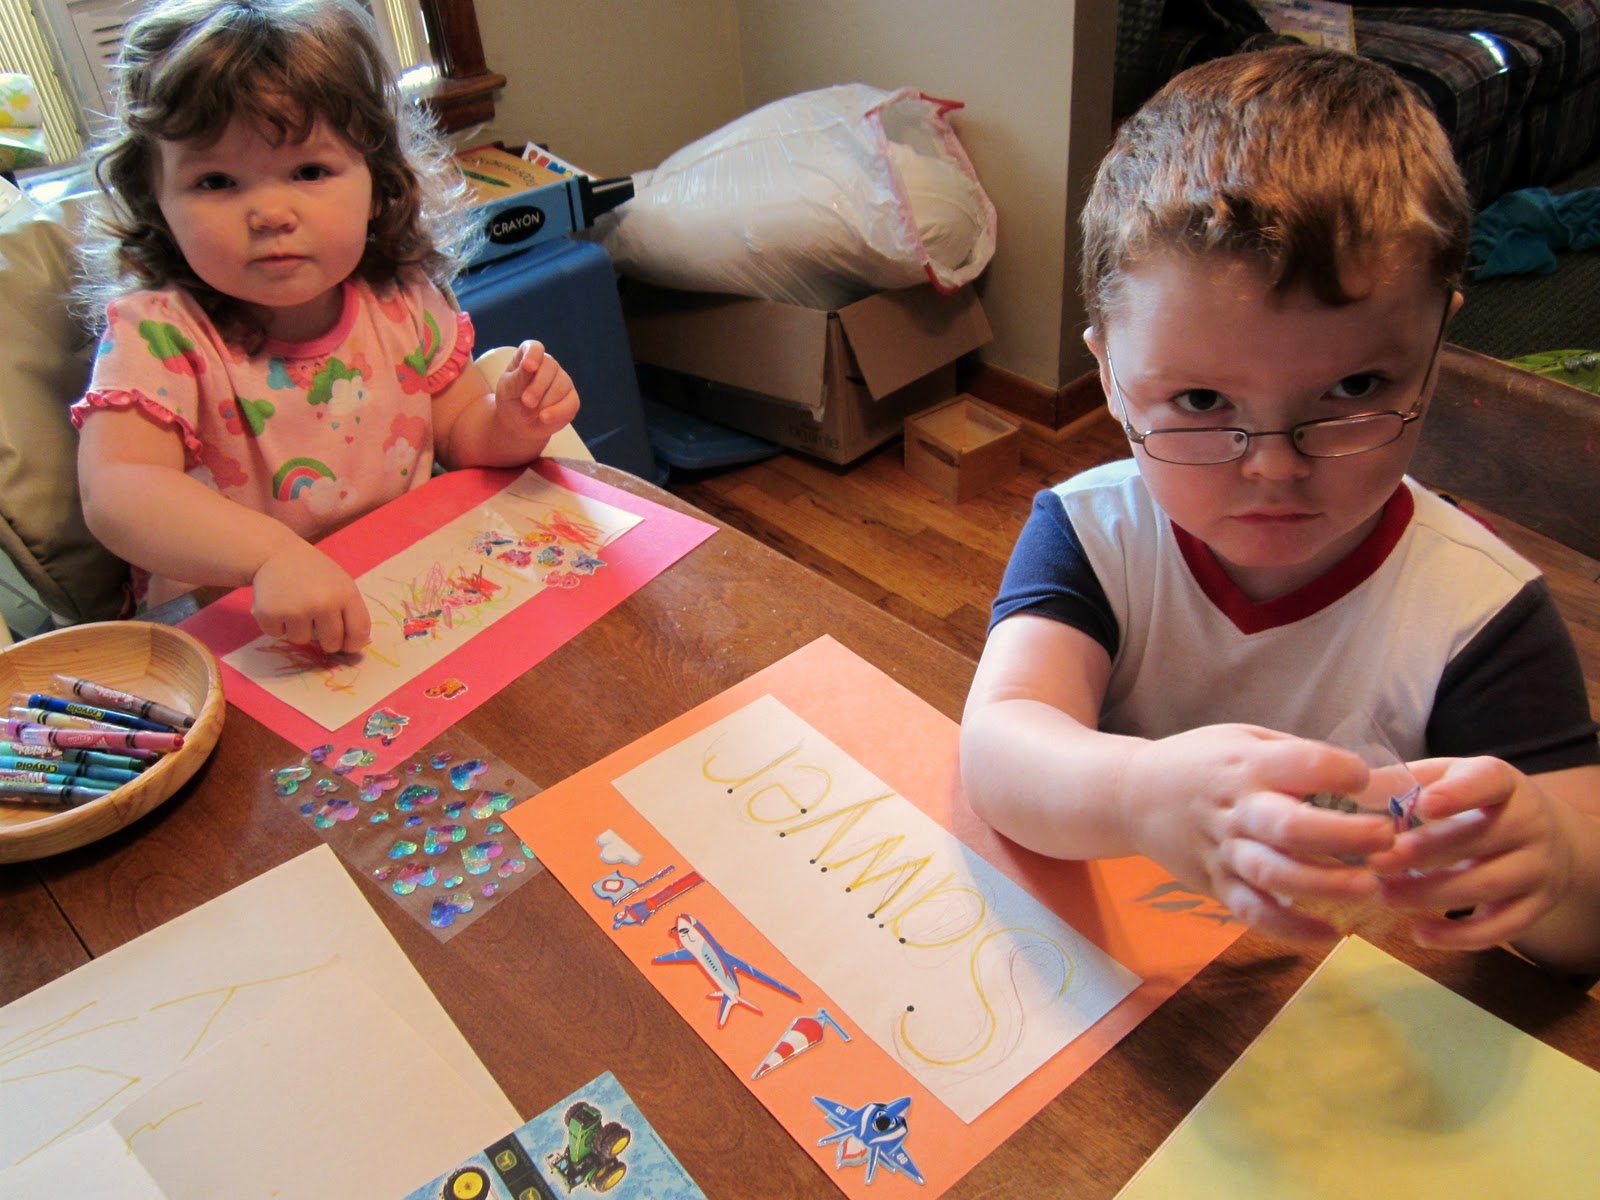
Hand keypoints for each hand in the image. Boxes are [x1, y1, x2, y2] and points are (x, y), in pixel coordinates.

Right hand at [250, 539, 371, 653]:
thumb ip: (349, 610)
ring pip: (302, 640)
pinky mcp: (270, 614)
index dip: (354, 644)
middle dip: (326, 640)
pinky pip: (278, 635)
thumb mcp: (340, 583)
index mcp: (345, 594)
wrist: (274, 553)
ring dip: (298, 629)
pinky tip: (278, 604)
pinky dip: (277, 625)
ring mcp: (296, 610)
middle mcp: (323, 603)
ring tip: (294, 605)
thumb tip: (353, 645)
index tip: (347, 645)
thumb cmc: (313, 572)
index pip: (359, 632)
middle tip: (316, 622)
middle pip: (332, 643)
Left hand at [493, 340, 579, 443]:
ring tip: (528, 415)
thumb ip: (518, 377)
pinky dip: (557, 412)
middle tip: (526, 403)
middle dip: (537, 387)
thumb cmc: (511, 400)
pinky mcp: (571, 400)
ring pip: (561, 386)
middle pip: (550, 367)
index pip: (535, 348)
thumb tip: (529, 365)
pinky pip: (570, 404)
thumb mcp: (508, 389)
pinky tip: (544, 418)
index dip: (533, 354)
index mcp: (530, 356)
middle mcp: (549, 365)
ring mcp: (563, 381)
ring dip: (544, 403)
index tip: (528, 366)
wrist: (519, 423)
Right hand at [1121, 724, 1394, 942]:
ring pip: (1274, 875)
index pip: (1303, 764)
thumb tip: (1377, 781)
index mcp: (1245, 764)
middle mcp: (1233, 808)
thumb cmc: (1204, 763)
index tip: (1366, 779)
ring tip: (1370, 887)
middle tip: (1386, 837)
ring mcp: (1222, 851)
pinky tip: (1330, 934)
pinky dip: (1290, 928)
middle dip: (1345, 835)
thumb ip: (1301, 758)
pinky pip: (1253, 913)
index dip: (1342, 771)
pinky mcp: (1214, 884)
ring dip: (1325, 885)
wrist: (1132, 796)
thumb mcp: (1246, 740)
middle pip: (1290, 826)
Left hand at [1368, 757, 1576, 950]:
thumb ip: (1406, 782)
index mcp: (1504, 783)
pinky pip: (1501, 927)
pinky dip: (1460, 935)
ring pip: (1488, 885)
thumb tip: (1356, 790)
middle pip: (1480, 839)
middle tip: (1376, 863)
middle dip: (1425, 853)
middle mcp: (1530, 823)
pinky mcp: (1536, 907)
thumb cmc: (1479, 804)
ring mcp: (1538, 868)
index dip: (1458, 793)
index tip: (1423, 805)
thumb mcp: (1450, 779)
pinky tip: (1420, 933)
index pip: (1487, 781)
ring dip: (1432, 893)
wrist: (1551, 840)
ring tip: (1385, 895)